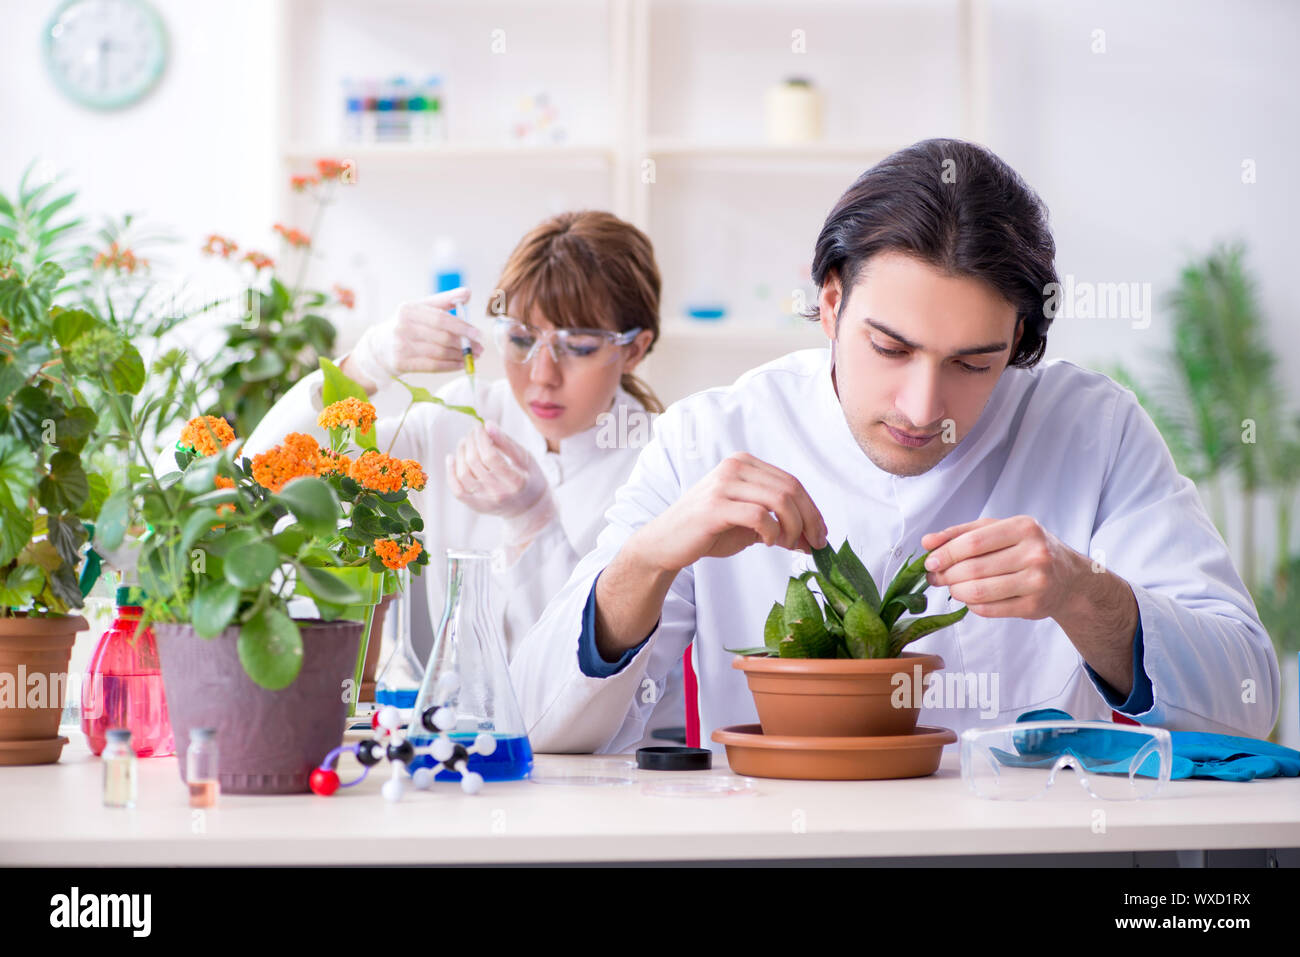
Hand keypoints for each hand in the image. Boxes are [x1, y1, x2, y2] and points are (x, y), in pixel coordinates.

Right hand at [344, 288, 483, 389]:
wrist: (379, 347)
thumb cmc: (407, 325)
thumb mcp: (420, 308)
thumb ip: (444, 301)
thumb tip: (467, 292)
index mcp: (409, 309)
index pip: (441, 318)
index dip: (462, 326)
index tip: (478, 334)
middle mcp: (403, 326)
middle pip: (442, 337)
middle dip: (464, 344)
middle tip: (479, 348)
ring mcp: (400, 345)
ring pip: (439, 352)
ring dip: (460, 356)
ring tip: (473, 356)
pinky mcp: (401, 363)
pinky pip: (432, 366)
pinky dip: (450, 366)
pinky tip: (461, 364)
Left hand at [445, 420, 549, 519]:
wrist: (530, 509)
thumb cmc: (530, 479)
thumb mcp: (525, 458)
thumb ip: (506, 442)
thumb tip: (487, 424)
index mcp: (516, 482)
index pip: (491, 457)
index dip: (482, 438)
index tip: (481, 426)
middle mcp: (499, 494)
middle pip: (475, 462)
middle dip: (471, 441)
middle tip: (474, 431)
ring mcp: (486, 502)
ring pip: (463, 474)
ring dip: (460, 452)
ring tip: (465, 442)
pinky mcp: (476, 506)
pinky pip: (457, 490)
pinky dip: (450, 473)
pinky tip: (452, 458)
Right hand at [628, 452, 827, 574]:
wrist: (665, 543)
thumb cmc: (707, 532)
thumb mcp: (749, 525)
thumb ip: (779, 525)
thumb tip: (813, 539)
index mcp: (744, 464)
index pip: (791, 482)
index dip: (813, 509)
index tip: (820, 535)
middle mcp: (734, 467)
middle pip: (790, 489)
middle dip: (809, 520)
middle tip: (814, 545)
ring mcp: (723, 484)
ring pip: (779, 500)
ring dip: (793, 528)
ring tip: (788, 545)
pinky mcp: (714, 506)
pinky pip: (759, 516)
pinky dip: (772, 532)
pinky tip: (766, 542)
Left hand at [921, 515, 1086, 619]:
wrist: (1070, 579)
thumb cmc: (1028, 549)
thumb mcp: (1000, 531)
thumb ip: (962, 533)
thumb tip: (927, 542)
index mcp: (1024, 528)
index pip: (973, 542)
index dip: (946, 553)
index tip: (930, 561)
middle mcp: (1034, 554)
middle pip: (974, 568)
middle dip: (947, 575)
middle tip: (935, 577)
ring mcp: (1037, 582)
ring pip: (979, 592)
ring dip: (956, 592)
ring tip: (952, 587)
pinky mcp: (1034, 607)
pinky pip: (989, 610)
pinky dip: (972, 605)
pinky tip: (971, 598)